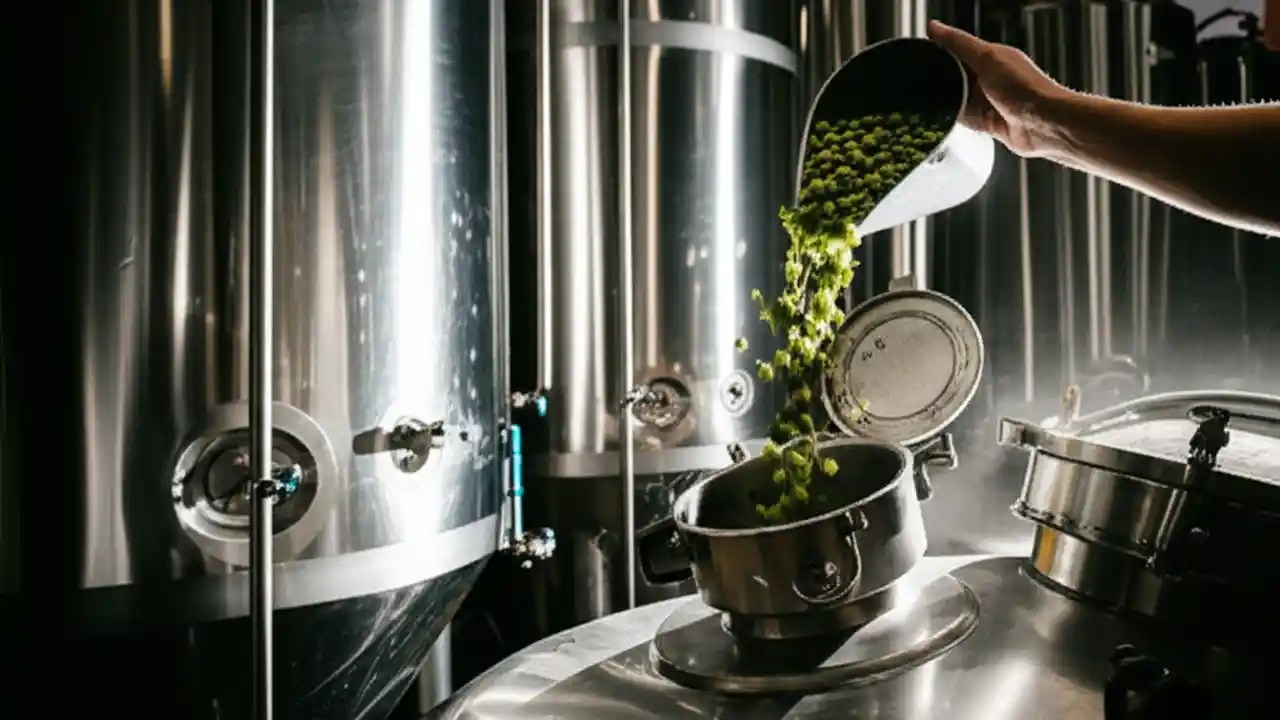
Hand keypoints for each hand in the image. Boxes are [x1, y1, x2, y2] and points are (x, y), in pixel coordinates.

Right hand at [926, 20, 1071, 156]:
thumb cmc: (1024, 88)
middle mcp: (989, 78)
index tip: (917, 56)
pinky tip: (941, 118)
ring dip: (945, 100)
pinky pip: (962, 118)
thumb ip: (959, 44)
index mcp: (991, 57)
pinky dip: (952, 117)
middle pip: (954, 76)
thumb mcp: (987, 58)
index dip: (938, 52)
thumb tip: (934, 27)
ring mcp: (988, 101)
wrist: (1043, 124)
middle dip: (938, 79)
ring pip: (956, 98)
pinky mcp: (987, 122)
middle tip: (917, 82)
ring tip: (926, 101)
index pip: (957, 50)